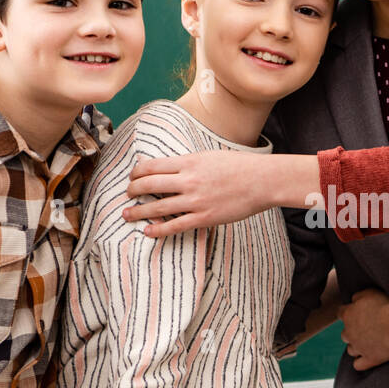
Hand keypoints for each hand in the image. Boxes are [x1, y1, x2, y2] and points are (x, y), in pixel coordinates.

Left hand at [121, 151, 320, 236]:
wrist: (261, 181)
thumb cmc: (239, 166)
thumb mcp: (210, 156)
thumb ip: (188, 163)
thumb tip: (170, 169)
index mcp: (188, 162)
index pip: (151, 166)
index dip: (137, 172)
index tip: (133, 177)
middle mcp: (188, 180)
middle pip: (148, 185)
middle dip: (132, 190)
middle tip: (127, 195)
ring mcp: (195, 200)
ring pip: (157, 207)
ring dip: (138, 211)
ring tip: (127, 215)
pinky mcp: (204, 217)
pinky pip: (174, 225)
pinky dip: (158, 229)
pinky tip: (148, 231)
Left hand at [338, 288, 388, 370]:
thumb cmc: (384, 306)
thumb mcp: (370, 293)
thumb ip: (358, 296)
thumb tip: (353, 300)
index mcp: (348, 315)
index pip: (340, 313)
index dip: (348, 313)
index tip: (356, 313)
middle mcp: (349, 333)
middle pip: (344, 334)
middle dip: (352, 332)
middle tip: (365, 329)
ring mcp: (358, 347)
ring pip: (351, 350)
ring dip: (356, 347)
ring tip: (368, 344)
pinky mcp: (369, 359)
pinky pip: (358, 365)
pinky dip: (360, 363)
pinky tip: (366, 359)